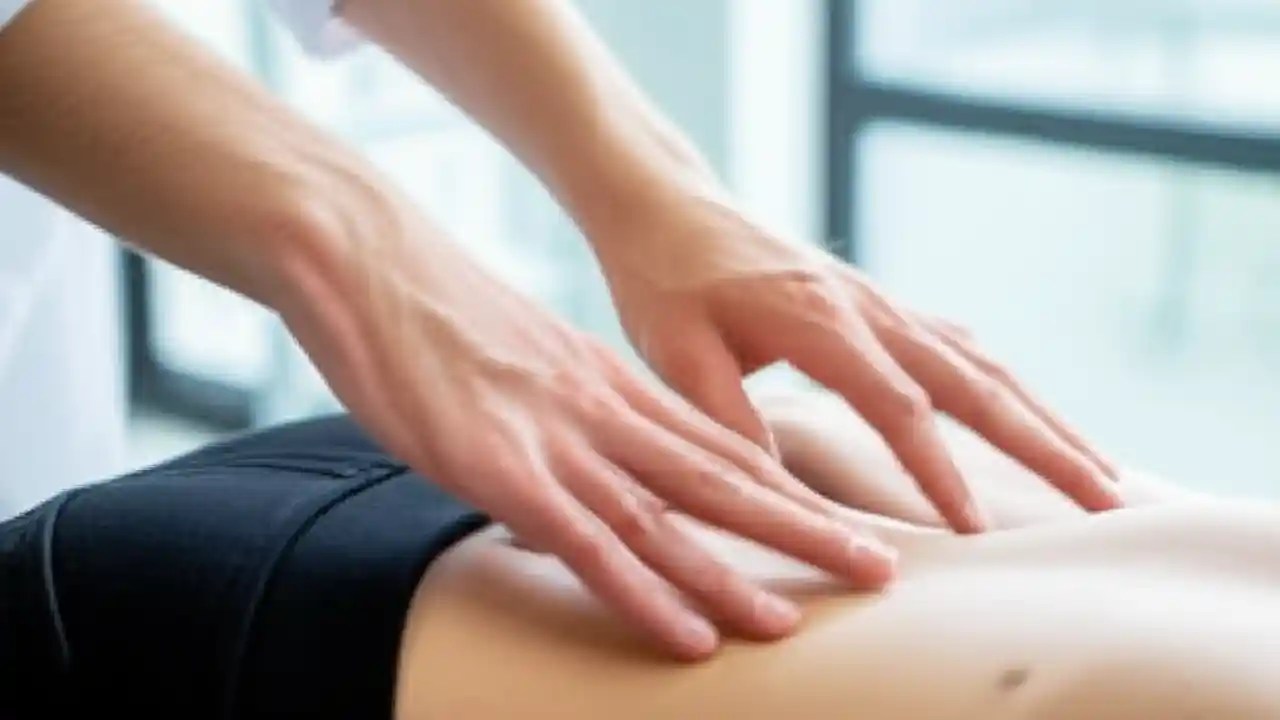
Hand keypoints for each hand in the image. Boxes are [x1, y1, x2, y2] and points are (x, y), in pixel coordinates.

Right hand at [275, 195, 894, 660]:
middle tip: (878, 568)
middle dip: (805, 529)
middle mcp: (603, 409)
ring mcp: (557, 439)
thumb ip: (570, 408)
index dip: (787, 487)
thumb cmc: (436, 311)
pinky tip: (691, 635)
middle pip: (722, 478)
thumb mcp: (526, 358)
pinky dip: (646, 595)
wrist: (367, 256)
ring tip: (801, 620)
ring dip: (740, 574)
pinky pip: (589, 545)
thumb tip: (595, 452)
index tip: (842, 519)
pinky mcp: (502, 469)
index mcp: (612, 382)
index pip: (719, 441)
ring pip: (670, 518)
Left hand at [589, 185, 1122, 533]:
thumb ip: (728, 421)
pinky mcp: (878, 304)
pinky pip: (960, 346)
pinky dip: (1005, 387)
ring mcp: (882, 302)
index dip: (941, 474)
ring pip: (984, 363)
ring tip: (1100, 474)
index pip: (901, 409)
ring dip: (1044, 418)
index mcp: (821, 322)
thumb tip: (776, 500)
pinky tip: (1028, 415)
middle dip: (1047, 446)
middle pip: (978, 383)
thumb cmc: (664, 281)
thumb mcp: (677, 356)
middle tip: (1110, 503)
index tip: (980, 535)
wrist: (667, 205)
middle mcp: (869, 308)